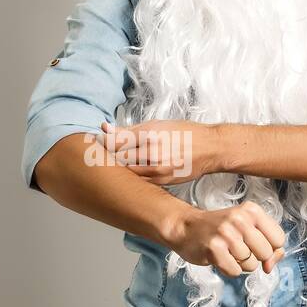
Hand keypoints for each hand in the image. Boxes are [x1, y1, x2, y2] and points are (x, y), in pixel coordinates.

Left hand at [99, 120, 221, 183]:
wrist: (210, 148)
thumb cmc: (185, 133)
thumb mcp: (156, 124)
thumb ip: (128, 129)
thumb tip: (104, 128)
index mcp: (148, 135)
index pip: (113, 142)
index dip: (101, 143)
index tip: (96, 142)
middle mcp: (151, 153)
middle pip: (116, 159)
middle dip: (106, 157)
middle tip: (100, 155)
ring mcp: (156, 170)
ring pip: (126, 173)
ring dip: (117, 169)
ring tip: (114, 163)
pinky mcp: (161, 181)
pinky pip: (138, 181)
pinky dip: (131, 176)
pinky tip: (131, 171)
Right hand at [165, 200, 285, 277]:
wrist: (185, 227)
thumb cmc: (220, 230)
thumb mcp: (247, 229)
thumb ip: (268, 246)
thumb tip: (271, 267)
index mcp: (252, 210)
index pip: (279, 239)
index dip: (270, 249)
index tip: (255, 246)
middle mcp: (241, 218)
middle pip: (266, 253)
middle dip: (254, 257)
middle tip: (237, 248)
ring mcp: (227, 233)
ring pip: (251, 265)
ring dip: (239, 264)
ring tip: (226, 251)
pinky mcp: (214, 248)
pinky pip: (235, 272)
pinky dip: (228, 269)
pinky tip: (219, 257)